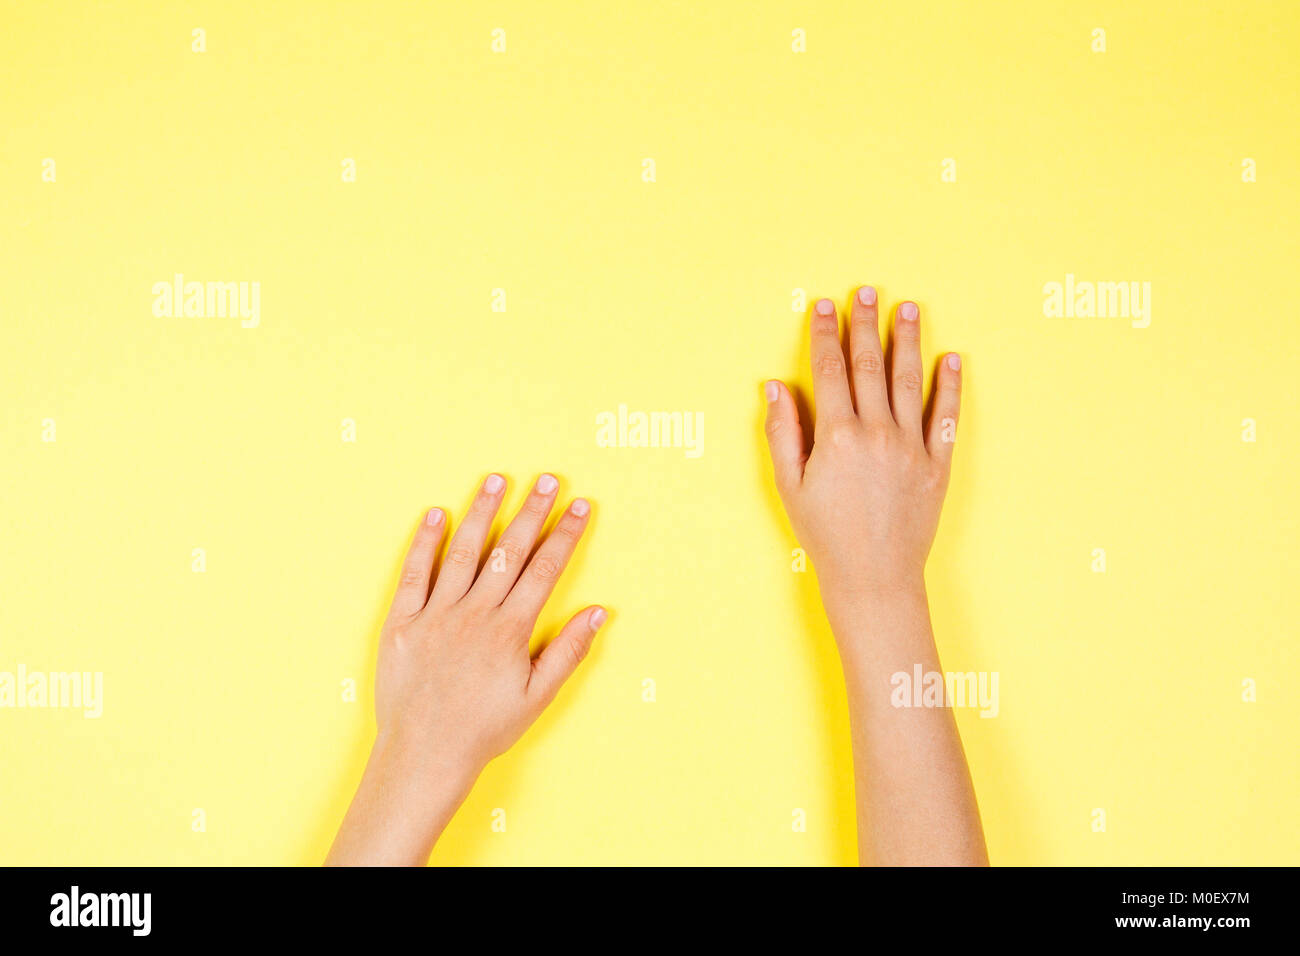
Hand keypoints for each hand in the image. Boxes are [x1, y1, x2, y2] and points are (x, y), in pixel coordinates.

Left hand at [328, 473, 604, 864]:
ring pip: (463, 552)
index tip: (579, 506)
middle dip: (530, 511)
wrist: (424, 755)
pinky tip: (436, 513)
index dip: (564, 534)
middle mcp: (474, 615)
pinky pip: (414, 575)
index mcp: (510, 631)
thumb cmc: (484, 730)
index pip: (544, 570)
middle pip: (508, 552)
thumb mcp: (536, 697)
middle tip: (546, 478)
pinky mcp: (402, 623)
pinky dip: (424, 543)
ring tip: (496, 479)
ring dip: (481, 512)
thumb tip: (599, 613)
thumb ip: (567, 651)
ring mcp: (436, 616)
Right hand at [763, 289, 961, 603]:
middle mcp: (876, 434)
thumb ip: (782, 432)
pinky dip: (950, 387)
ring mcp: (911, 447)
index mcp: (836, 436)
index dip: (826, 334)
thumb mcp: (789, 486)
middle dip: (866, 324)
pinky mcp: (937, 465)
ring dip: (909, 341)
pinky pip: (946, 417)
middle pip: (870, 365)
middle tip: (867, 292)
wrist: (874, 578)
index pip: (829, 370)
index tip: (825, 306)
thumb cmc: (825, 536)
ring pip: (910, 381)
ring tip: (910, 310)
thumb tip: (774, 386)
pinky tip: (952, 360)